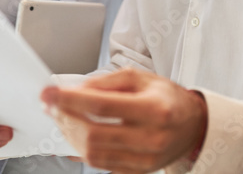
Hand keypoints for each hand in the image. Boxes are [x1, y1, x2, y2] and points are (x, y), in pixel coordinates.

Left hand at [41, 67, 207, 172]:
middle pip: (94, 135)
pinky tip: (76, 137)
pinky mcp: (139, 172)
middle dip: (66, 120)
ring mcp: (145, 159)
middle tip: (52, 107)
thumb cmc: (167, 98)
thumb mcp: (142, 78)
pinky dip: (83, 153)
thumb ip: (108, 82)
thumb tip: (77, 90)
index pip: (102, 105)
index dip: (70, 100)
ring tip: (63, 120)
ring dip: (71, 138)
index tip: (50, 94)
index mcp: (154, 108)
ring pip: (94, 155)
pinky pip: (103, 166)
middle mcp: (151, 137)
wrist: (192, 126)